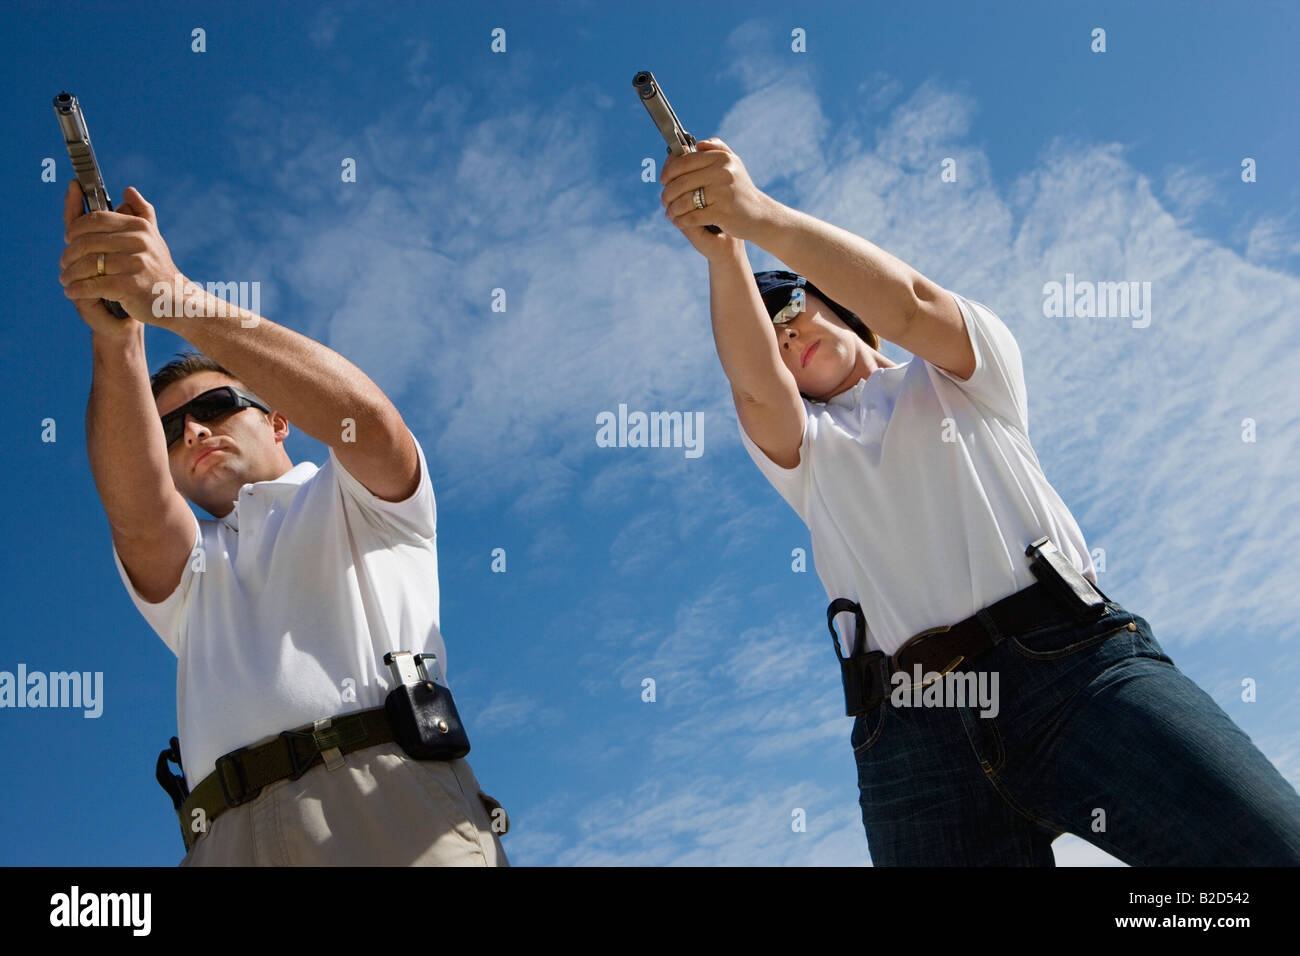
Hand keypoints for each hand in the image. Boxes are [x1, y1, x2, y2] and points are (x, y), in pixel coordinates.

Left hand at [59, 181, 184, 329]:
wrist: (179, 302)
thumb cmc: (159, 270)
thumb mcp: (153, 238)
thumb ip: (142, 213)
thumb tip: (128, 191)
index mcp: (140, 227)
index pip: (96, 219)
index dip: (75, 227)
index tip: (67, 238)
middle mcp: (139, 242)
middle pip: (88, 241)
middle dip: (69, 253)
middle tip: (64, 264)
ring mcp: (136, 263)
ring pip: (88, 264)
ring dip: (70, 274)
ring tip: (65, 279)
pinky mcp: (131, 286)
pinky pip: (94, 284)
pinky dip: (78, 289)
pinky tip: (72, 291)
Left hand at [660, 138, 771, 255]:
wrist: (760, 214)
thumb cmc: (741, 189)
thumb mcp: (734, 164)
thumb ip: (718, 149)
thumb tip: (697, 143)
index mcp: (722, 158)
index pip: (685, 161)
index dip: (669, 171)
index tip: (663, 180)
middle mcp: (723, 172)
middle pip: (682, 182)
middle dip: (668, 193)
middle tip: (664, 201)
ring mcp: (723, 192)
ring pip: (685, 200)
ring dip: (673, 209)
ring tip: (670, 213)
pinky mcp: (723, 212)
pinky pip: (693, 216)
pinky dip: (683, 220)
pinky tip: (679, 222)